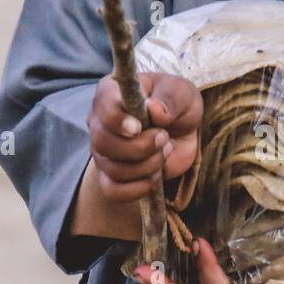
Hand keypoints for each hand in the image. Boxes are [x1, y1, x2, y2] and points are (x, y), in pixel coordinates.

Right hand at [87, 72, 202, 204]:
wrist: (183, 131)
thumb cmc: (177, 105)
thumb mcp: (182, 93)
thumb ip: (169, 98)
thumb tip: (154, 110)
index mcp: (111, 93)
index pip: (102, 107)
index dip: (118, 121)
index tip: (138, 127)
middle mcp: (100, 122)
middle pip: (103, 143)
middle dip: (140, 147)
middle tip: (165, 138)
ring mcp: (103, 151)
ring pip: (113, 168)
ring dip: (148, 166)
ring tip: (166, 151)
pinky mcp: (112, 175)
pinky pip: (113, 191)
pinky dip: (138, 188)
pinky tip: (155, 176)